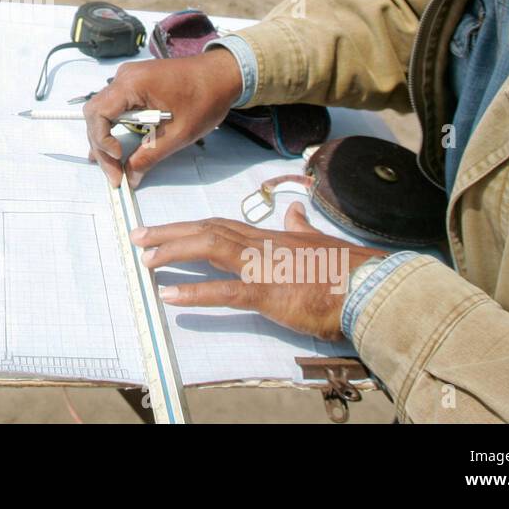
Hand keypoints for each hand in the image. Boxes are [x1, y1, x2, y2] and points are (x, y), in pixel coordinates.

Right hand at [83, 47, 242, 186]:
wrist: (224, 74)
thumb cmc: (205, 98)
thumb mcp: (178, 133)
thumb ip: (149, 156)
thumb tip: (130, 177)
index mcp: (132, 84)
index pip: (98, 114)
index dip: (102, 141)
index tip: (119, 160)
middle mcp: (124, 77)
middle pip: (96, 113)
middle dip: (100, 146)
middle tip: (114, 173)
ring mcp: (129, 78)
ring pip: (103, 111)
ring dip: (105, 138)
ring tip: (112, 166)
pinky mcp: (136, 83)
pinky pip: (116, 106)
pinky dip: (114, 127)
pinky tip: (116, 147)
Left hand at [133, 201, 388, 340]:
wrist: (371, 286)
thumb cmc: (347, 270)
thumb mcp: (319, 242)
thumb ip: (301, 228)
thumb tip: (294, 213)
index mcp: (270, 237)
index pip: (220, 225)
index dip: (188, 227)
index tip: (161, 230)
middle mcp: (261, 245)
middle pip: (207, 230)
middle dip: (169, 233)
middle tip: (137, 238)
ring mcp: (264, 266)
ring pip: (210, 249)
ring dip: (174, 252)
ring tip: (146, 261)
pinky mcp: (269, 292)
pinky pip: (225, 290)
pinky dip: (195, 291)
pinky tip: (170, 294)